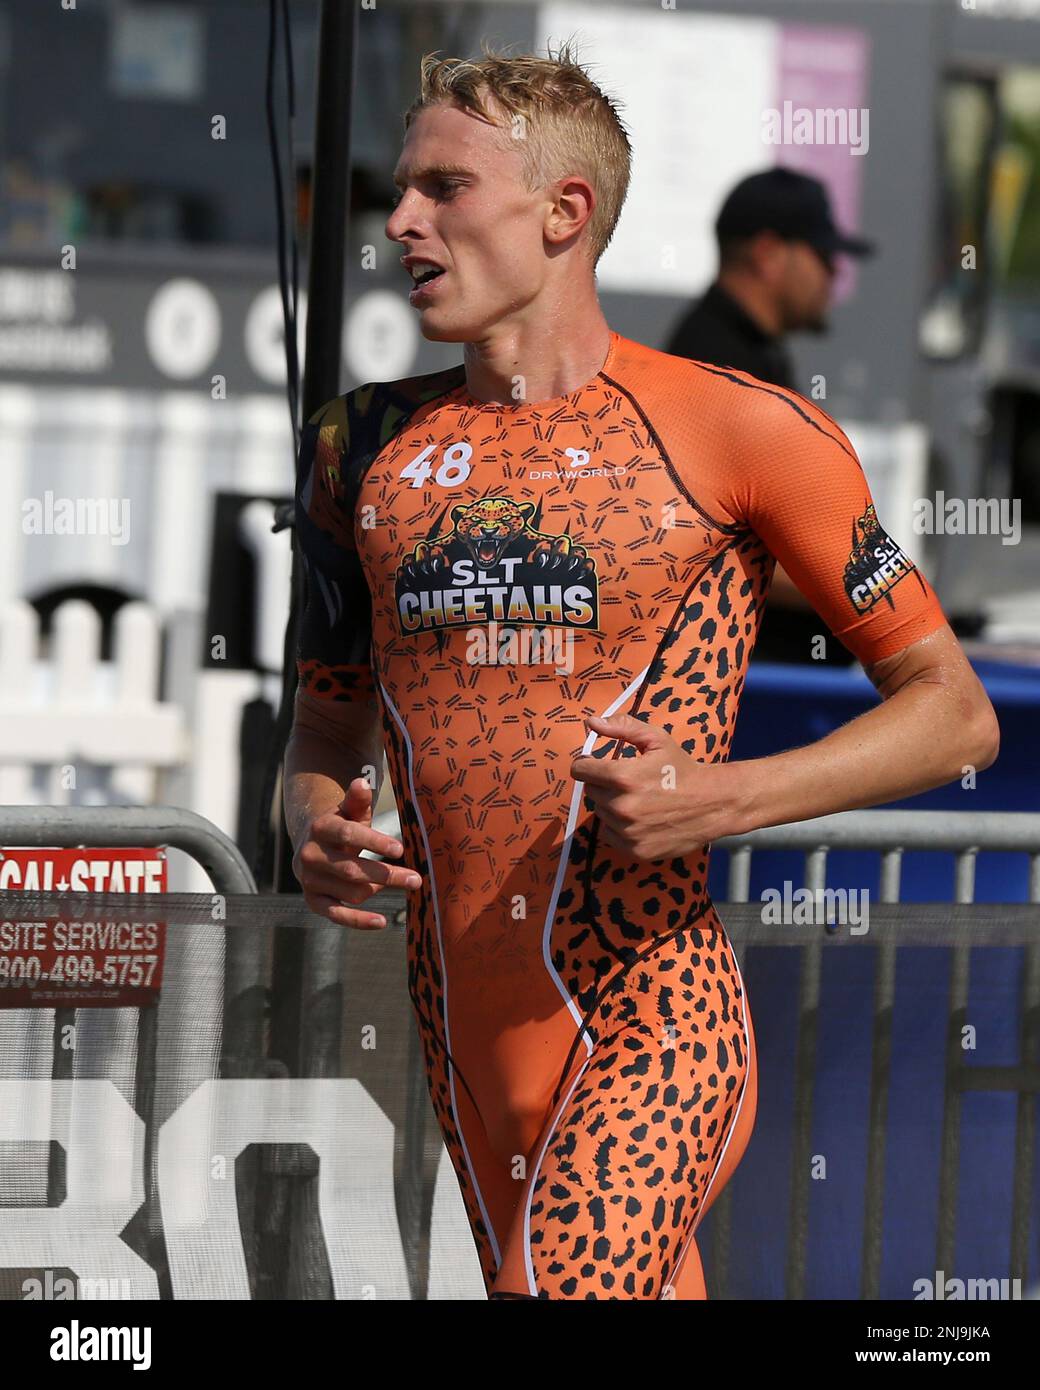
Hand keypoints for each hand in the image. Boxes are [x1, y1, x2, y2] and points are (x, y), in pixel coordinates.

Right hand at [292, 777, 421, 928]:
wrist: (312, 846)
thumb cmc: (342, 826)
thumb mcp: (349, 811)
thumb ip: (358, 800)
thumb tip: (362, 781)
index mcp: (320, 828)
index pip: (348, 835)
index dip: (374, 842)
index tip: (400, 849)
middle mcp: (309, 855)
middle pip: (352, 869)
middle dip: (386, 875)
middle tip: (416, 879)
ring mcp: (309, 880)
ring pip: (351, 892)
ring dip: (377, 889)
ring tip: (394, 880)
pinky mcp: (312, 900)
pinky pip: (336, 914)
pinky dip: (358, 921)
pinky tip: (381, 922)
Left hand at [570, 713, 747, 859]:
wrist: (713, 803)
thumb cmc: (682, 769)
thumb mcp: (657, 740)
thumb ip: (622, 727)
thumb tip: (590, 722)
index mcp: (623, 776)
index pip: (580, 770)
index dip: (586, 764)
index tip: (595, 765)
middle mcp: (621, 806)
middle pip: (590, 791)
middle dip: (603, 784)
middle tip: (626, 782)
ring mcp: (628, 831)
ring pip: (600, 813)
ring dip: (611, 805)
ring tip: (637, 800)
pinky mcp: (634, 850)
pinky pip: (609, 834)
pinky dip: (618, 827)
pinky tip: (638, 818)